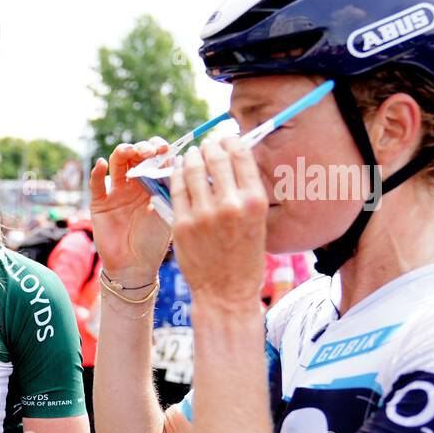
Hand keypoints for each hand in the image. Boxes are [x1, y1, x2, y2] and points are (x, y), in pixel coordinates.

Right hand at [89, 139, 172, 278]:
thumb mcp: (166, 212)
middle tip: (150, 151)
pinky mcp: (99, 203)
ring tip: (129, 151)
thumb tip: (176, 160)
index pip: (155, 158)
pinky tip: (101, 164)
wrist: (134, 266)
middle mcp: (135, 185)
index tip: (165, 149)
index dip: (159, 149)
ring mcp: (116, 192)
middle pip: (136, 156)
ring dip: (122, 152)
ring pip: (117, 164)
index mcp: (154, 185)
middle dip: (142, 148)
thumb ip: (169, 188)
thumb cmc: (154, 242)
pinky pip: (96, 184)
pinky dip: (97, 172)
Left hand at [169, 137, 268, 308]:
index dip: (230, 141)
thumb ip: (246, 191)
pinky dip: (176, 175)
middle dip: (210, 146)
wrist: (225, 293)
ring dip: (190, 156)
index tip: (226, 139)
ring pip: (191, 168)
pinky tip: (178, 171)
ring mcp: (203, 214)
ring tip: (191, 155)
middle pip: (215, 157)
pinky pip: (175, 188)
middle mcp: (230, 204)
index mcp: (254, 201)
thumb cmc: (245, 257)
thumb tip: (234, 159)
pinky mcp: (181, 224)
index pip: (240, 155)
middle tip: (207, 145)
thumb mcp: (257, 222)